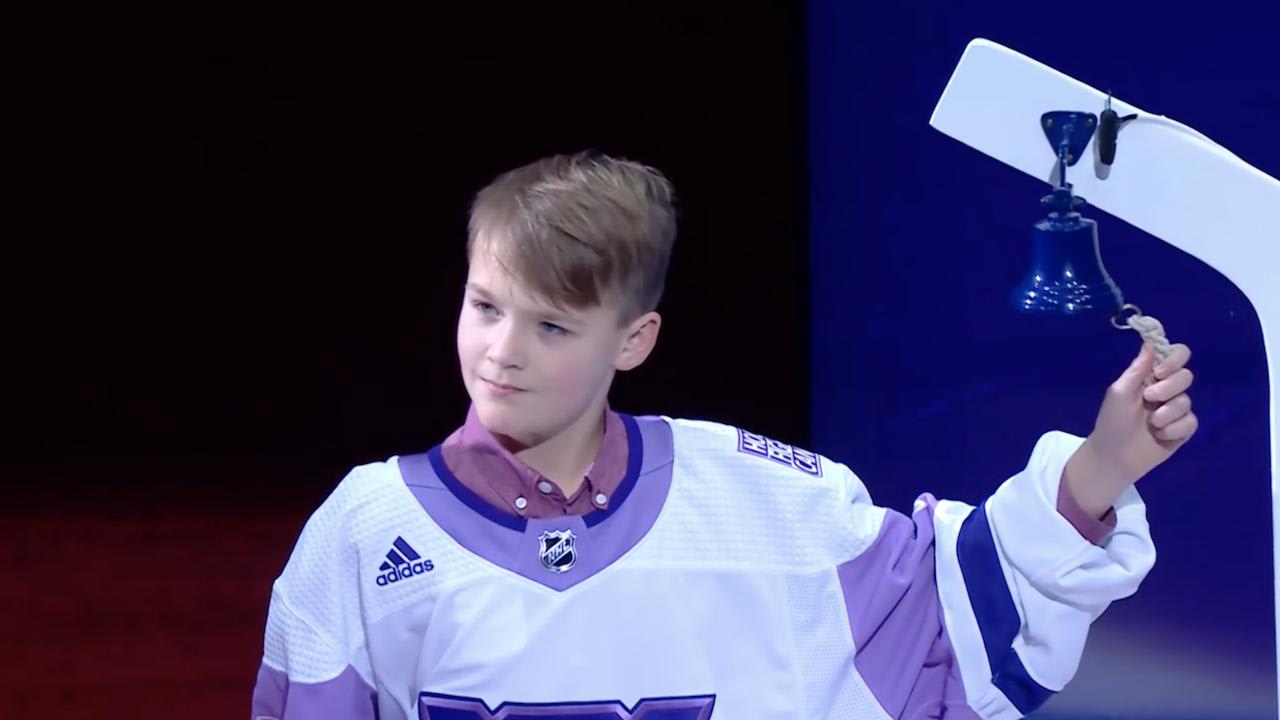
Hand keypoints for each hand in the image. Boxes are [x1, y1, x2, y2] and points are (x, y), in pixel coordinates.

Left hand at [1064, 342, 1197, 517]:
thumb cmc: (1112, 421)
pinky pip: (1191, 421)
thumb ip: (1137, 369)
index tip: (1160, 371)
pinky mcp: (1184, 429)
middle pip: (1186, 376)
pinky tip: (1160, 435)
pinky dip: (1174, 428)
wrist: (1115, 456)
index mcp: (1150, 376)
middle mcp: (1167, 389)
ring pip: (1187, 400)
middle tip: (1149, 399)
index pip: (1176, 355)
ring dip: (1167, 412)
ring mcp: (1177, 409)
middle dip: (1168, 388)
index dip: (1174, 358)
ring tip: (1151, 423)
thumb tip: (1150, 342)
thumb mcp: (1119, 392)